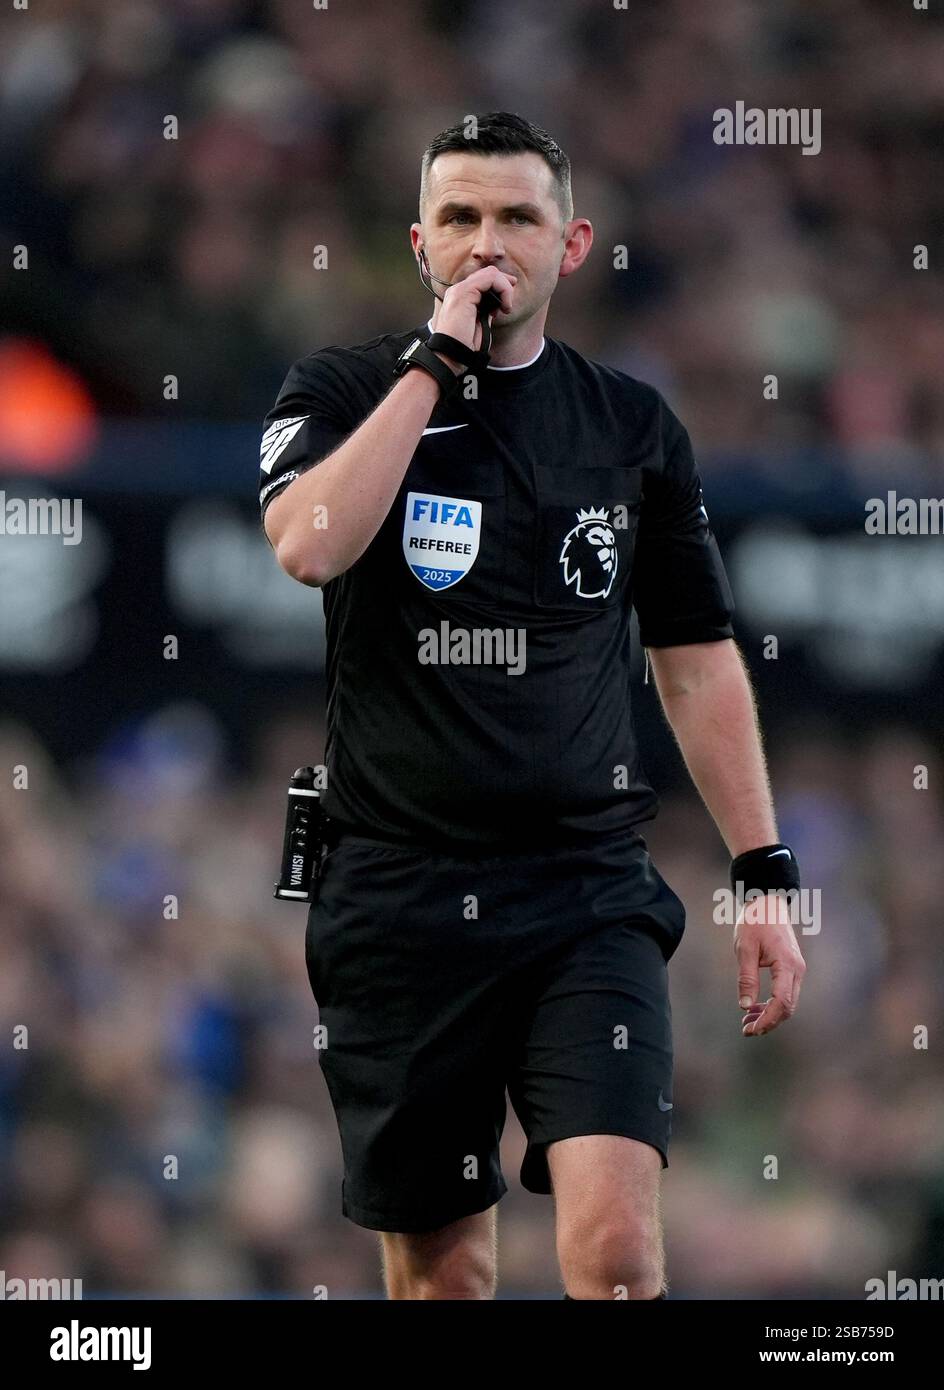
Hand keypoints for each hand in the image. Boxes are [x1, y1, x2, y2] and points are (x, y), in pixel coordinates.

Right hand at [434, 266, 516, 366]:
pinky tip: (504, 307)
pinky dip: (503, 290)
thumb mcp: (479, 325)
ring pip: (491, 273)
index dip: (499, 286)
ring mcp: (460, 290)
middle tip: (509, 302)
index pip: (483, 281)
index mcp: (460, 298)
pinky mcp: (464, 293)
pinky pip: (491, 278)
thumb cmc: (463, 346)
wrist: (450, 355)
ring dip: (505, 289)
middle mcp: (458, 290)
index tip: (507, 302)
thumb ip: (486, 312)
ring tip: (506, 308)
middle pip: (488, 273)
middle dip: (505, 284)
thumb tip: (497, 305)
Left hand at [734, 892, 805, 1036]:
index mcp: (787, 964)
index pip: (782, 1002)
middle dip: (768, 1022)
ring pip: (788, 1002)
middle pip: (788, 1007)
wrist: (767, 901)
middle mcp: (797, 970)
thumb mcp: (745, 949)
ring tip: (746, 1022)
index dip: (767, 1020)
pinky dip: (772, 1004)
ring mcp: (797, 969)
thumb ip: (746, 978)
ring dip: (769, 1015)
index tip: (750, 1029)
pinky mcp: (792, 968)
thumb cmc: (755, 921)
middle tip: (746, 1030)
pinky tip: (754, 1008)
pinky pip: (786, 993)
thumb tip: (745, 1006)